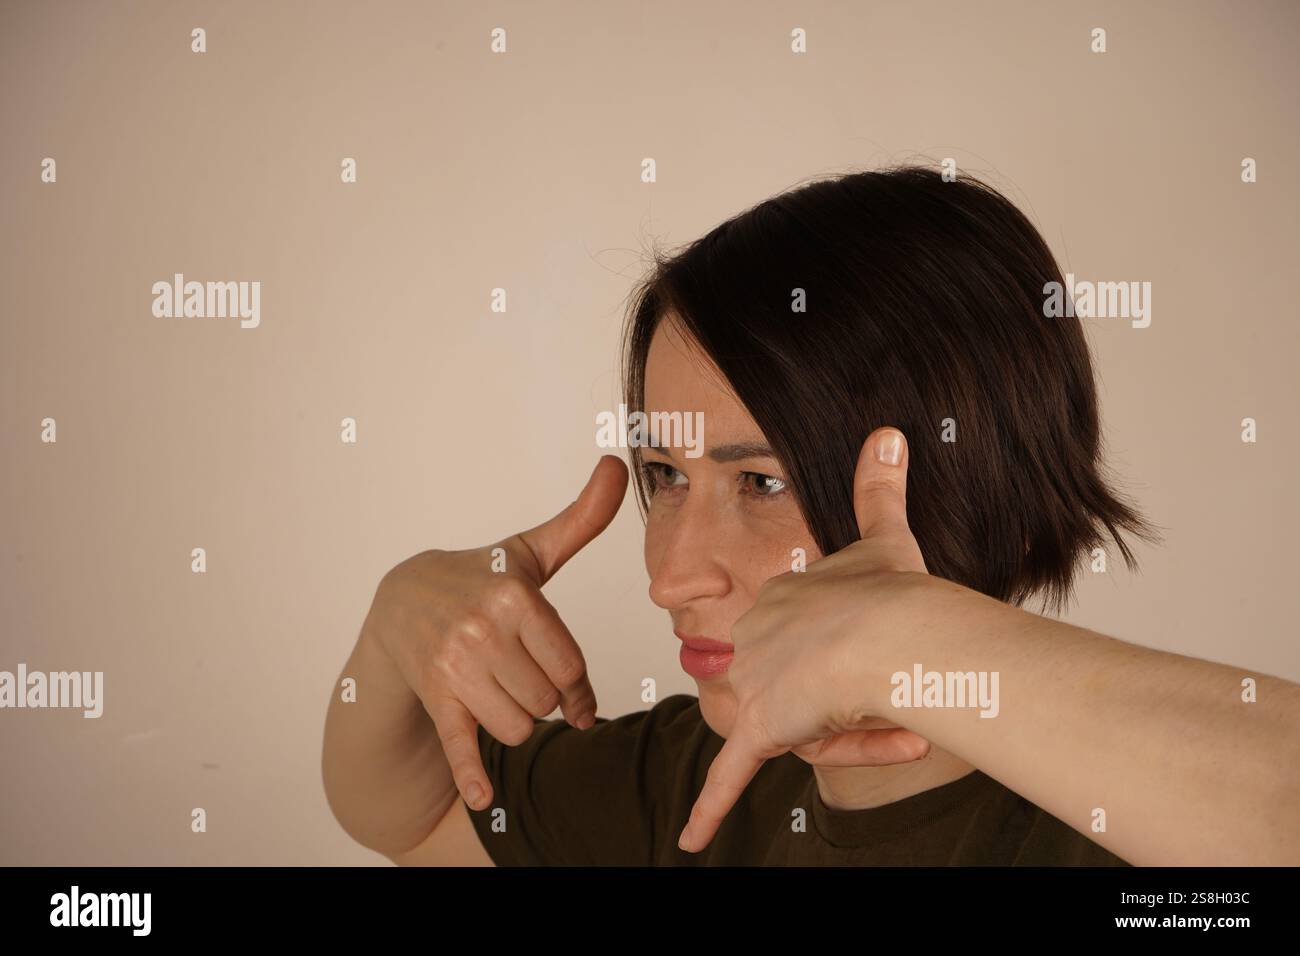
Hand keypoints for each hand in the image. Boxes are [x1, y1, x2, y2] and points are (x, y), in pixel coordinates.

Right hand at [363, 455, 627, 810]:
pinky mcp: (434, 698)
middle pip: (546, 701)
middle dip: (541, 699)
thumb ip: (581, 520)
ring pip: (517, 726)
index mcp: (515, 595)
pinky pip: (461, 745)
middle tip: (521, 680)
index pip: (570, 666)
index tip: (574, 693)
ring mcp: (454, 667)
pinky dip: (472, 777)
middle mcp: (483, 630)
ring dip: (516, 723)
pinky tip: (484, 798)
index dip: (575, 684)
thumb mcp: (530, 551)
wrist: (402, 599)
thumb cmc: (480, 578)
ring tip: (499, 695)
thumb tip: (618, 465)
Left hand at [677, 427, 933, 851]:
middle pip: (779, 679)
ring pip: (777, 720)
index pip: (789, 633)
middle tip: (871, 682)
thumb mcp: (886, 534)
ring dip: (821, 728)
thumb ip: (879, 486)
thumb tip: (888, 430)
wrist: (897, 629)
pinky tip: (691, 840)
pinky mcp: (760, 728)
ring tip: (870, 714)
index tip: (862, 646)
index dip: (828, 648)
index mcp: (778, 596)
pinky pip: (730, 776)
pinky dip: (711, 809)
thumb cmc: (899, 592)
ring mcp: (753, 681)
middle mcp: (755, 635)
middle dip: (823, 691)